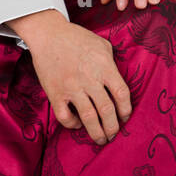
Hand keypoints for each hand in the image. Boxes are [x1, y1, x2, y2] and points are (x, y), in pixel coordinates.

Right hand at [25, 17, 131, 144]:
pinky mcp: (55, 94)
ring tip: (101, 139)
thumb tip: (118, 81)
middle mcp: (90, 79)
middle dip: (113, 127)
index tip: (125, 117)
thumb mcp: (103, 45)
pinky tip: (77, 124)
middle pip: (106, 110)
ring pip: (88, 117)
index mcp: (104, 67)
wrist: (49, 36)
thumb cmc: (78, 38)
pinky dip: (72, 124)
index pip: (122, 93)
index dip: (126, 109)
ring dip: (97, 132)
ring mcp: (72, 88)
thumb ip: (112, 63)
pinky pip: (65, 116)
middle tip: (114, 135)